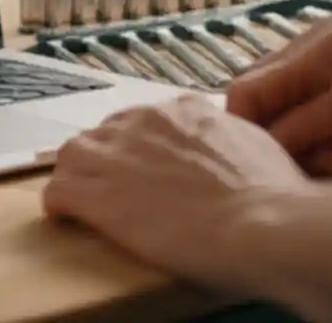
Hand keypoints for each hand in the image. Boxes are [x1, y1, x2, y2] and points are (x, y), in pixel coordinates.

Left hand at [43, 96, 315, 296]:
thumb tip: (230, 146)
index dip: (139, 144)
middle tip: (113, 185)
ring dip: (75, 175)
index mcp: (184, 110)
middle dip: (106, 157)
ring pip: (73, 154)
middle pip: (105, 132)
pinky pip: (58, 191)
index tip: (143, 164)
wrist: (262, 222)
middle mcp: (146, 122)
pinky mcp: (100, 196)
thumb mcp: (256, 145)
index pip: (143, 119)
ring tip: (81, 198)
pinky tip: (65, 215)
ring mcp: (119, 155)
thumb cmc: (272, 194)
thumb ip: (230, 138)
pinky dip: (59, 203)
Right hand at [227, 0, 331, 174]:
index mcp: (303, 54)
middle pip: (278, 111)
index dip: (249, 128)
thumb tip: (265, 145)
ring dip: (325, 143)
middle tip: (326, 158)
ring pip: (311, 121)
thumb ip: (309, 121)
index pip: (247, 91)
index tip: (269, 160)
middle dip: (294, 142)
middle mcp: (317, 64)